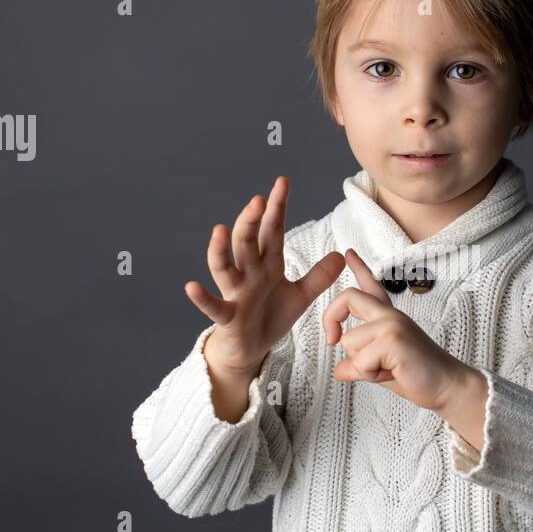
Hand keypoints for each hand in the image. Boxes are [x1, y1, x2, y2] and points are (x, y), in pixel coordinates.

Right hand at [185, 175, 345, 375]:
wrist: (250, 350)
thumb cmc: (269, 318)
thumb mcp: (300, 296)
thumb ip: (318, 276)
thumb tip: (341, 255)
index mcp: (266, 265)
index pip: (272, 231)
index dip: (277, 208)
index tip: (282, 182)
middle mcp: (248, 274)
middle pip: (247, 243)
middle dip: (251, 222)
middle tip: (258, 200)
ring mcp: (234, 294)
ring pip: (225, 268)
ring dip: (221, 250)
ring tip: (220, 229)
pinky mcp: (227, 317)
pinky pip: (213, 307)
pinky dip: (202, 298)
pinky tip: (191, 286)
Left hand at [322, 248, 470, 412]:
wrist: (447, 385)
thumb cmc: (418, 376)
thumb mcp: (381, 367)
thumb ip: (359, 363)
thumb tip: (340, 370)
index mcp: (389, 317)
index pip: (371, 287)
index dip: (359, 268)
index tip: (348, 253)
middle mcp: (390, 315)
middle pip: (348, 298)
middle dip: (331, 318)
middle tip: (331, 339)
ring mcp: (392, 324)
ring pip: (349, 342)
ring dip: (362, 365)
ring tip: (388, 369)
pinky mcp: (393, 339)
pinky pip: (360, 360)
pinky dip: (370, 374)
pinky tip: (392, 372)